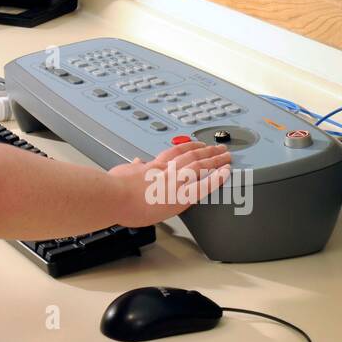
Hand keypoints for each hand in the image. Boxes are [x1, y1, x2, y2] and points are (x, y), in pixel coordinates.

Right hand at [108, 141, 232, 226]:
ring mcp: (175, 181)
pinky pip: (204, 184)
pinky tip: (226, 173)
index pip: (174, 153)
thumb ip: (132, 168)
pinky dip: (217, 178)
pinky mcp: (181, 195)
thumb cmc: (114, 189)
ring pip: (200, 165)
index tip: (196, 145)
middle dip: (206, 151)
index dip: (187, 147)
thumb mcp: (121, 173)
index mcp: (153, 166)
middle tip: (218, 147)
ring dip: (215, 159)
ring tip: (226, 155)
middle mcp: (166, 171)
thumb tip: (135, 163)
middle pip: (191, 155)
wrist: (115, 196)